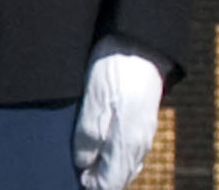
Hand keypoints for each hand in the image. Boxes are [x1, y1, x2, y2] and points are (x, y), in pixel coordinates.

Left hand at [73, 38, 169, 189]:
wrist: (142, 42)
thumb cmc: (115, 68)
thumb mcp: (94, 99)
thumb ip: (89, 135)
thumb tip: (83, 164)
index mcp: (127, 143)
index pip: (110, 183)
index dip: (90, 184)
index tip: (74, 176)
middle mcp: (140, 144)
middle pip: (119, 177)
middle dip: (98, 179)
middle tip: (76, 170)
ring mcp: (145, 133)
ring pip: (126, 165)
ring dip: (107, 168)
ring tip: (86, 161)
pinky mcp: (144, 120)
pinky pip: (131, 151)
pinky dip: (116, 156)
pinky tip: (104, 147)